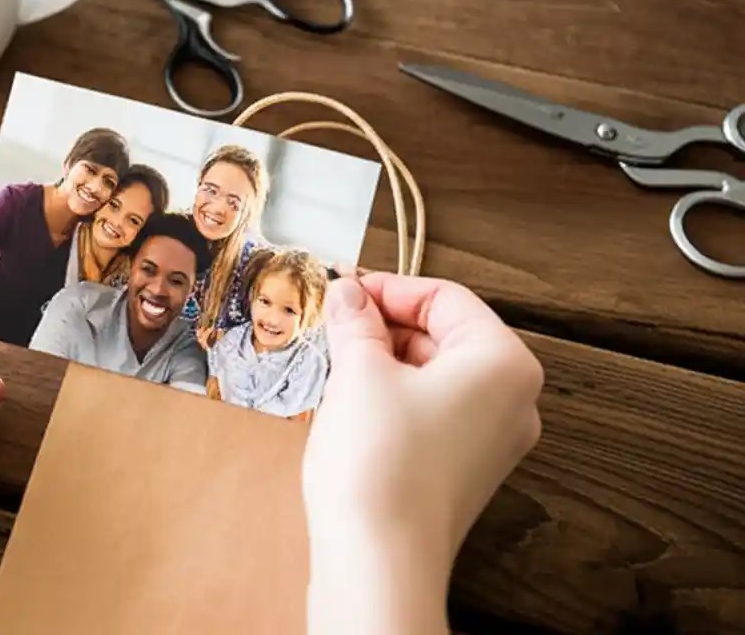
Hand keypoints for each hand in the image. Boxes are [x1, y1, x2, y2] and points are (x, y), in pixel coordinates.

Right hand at [304, 273, 542, 634]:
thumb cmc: (381, 464)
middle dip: (385, 325)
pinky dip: (394, 397)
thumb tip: (348, 293)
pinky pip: (433, 412)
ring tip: (337, 363)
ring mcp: (492, 440)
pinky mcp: (464, 470)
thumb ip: (357, 323)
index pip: (445, 298)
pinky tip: (352, 403)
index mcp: (504, 363)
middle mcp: (513, 401)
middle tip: (334, 323)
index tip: (343, 289)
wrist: (378, 559)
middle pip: (445, 335)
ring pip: (436, 375)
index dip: (388, 288)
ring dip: (385, 361)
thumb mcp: (359, 373)